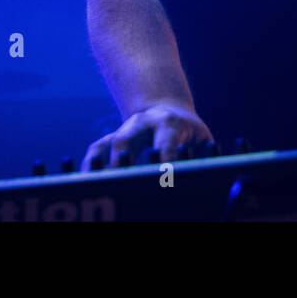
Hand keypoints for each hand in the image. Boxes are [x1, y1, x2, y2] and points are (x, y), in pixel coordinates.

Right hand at [82, 103, 212, 169]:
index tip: (166, 176)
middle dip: (123, 158)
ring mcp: (125, 130)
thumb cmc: (190, 134)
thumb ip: (203, 154)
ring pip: (109, 145)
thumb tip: (208, 176)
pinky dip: (91, 163)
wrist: (167, 112)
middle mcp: (141, 123)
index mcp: (168, 122)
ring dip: (104, 164)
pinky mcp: (113, 140)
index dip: (164, 158)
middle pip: (126, 139)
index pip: (164, 141)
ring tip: (102, 185)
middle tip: (125, 181)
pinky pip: (97, 149)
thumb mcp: (201, 139)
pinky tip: (88, 181)